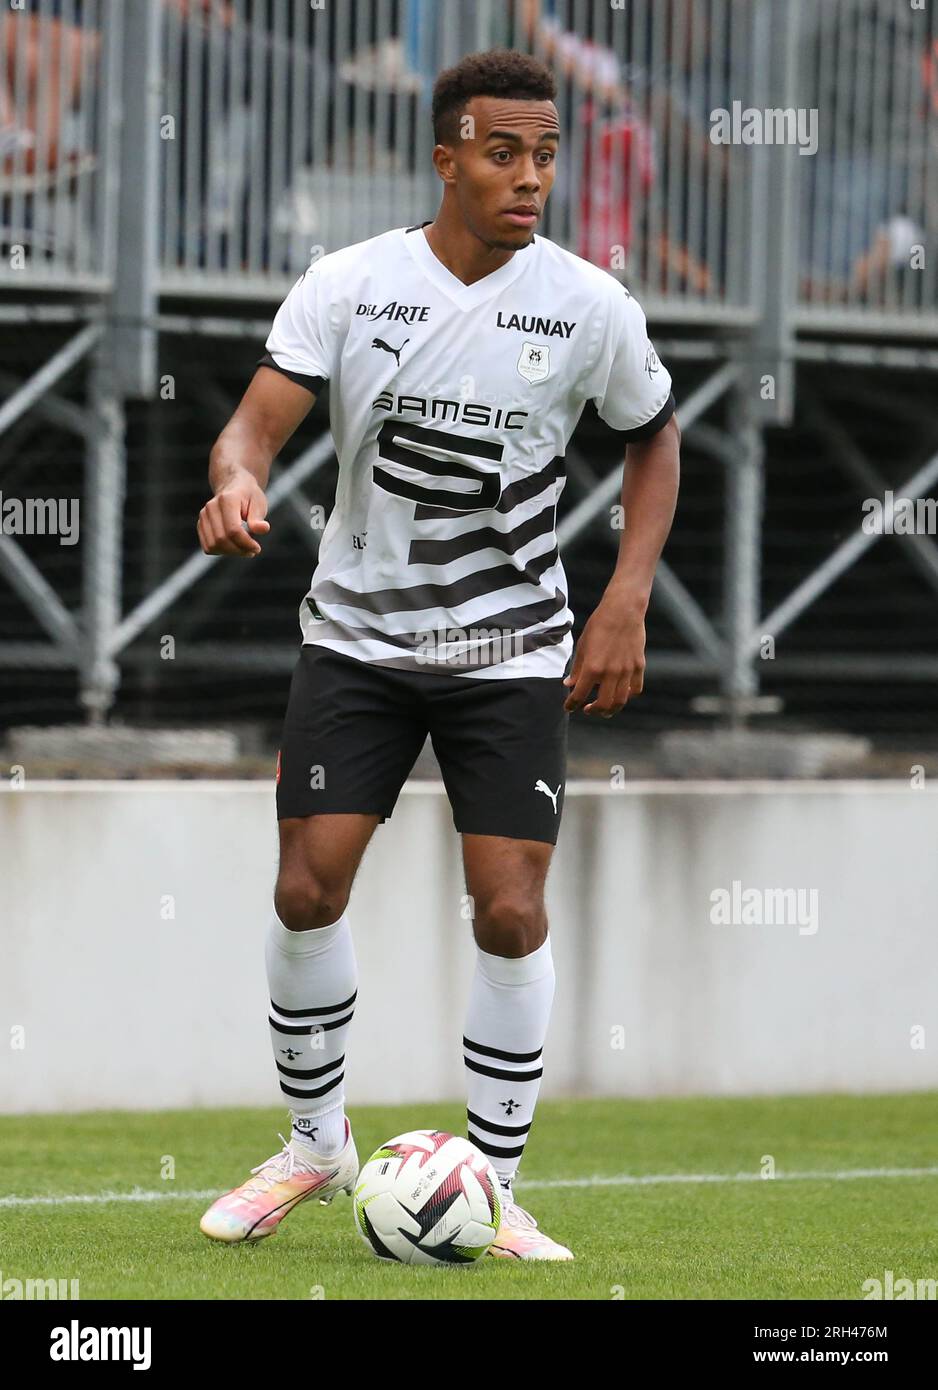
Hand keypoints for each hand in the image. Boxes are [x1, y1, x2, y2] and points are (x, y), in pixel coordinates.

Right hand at [197, 473, 269, 556]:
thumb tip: (263, 529)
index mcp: (227, 500)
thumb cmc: (249, 497)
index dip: (246, 543)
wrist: (234, 487)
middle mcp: (211, 507)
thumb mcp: (259, 503)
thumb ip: (258, 517)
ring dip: (230, 552)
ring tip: (244, 549)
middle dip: (239, 550)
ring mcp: (203, 516)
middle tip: (252, 551)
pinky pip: (208, 547)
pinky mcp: (201, 524)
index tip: (257, 548)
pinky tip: (234, 547)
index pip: (233, 530)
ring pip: (213, 545)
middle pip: (221, 539)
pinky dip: (221, 551)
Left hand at [562, 601, 645, 716]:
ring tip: (605, 709)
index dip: (571, 704)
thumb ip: (577, 668)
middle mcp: (610, 673)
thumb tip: (569, 684)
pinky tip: (621, 694)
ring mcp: (626, 671)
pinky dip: (628, 696)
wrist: (623, 610)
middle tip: (588, 709)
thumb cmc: (599, 625)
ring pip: (620, 701)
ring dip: (611, 709)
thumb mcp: (582, 645)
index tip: (568, 707)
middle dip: (593, 711)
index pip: (579, 695)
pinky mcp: (639, 666)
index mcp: (592, 668)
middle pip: (603, 705)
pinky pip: (635, 689)